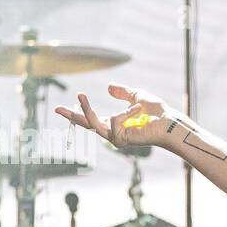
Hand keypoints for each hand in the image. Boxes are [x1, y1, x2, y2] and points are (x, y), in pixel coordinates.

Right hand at [54, 83, 177, 149]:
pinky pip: (114, 120)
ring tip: (89, 97)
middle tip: (57, 108)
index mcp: (114, 123)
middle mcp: (112, 132)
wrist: (169, 122)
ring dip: (88, 109)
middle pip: (86, 124)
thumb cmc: (157, 113)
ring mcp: (115, 138)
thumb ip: (123, 92)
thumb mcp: (136, 96)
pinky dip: (126, 112)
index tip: (59, 109)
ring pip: (94, 123)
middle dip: (72, 115)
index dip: (76, 113)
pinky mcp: (120, 139)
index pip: (91, 119)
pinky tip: (139, 110)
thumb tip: (108, 86)